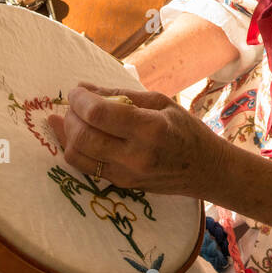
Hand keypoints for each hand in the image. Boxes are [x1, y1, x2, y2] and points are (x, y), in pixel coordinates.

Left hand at [47, 83, 224, 197]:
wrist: (204, 169)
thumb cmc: (185, 129)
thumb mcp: (160, 101)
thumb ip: (120, 94)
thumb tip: (83, 88)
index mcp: (150, 128)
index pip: (99, 114)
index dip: (80, 99)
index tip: (77, 90)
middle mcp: (136, 155)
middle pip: (83, 136)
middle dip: (70, 115)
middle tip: (74, 103)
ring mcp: (126, 174)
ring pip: (77, 155)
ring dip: (67, 133)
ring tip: (72, 118)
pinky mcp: (120, 184)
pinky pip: (84, 167)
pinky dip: (73, 148)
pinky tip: (72, 135)